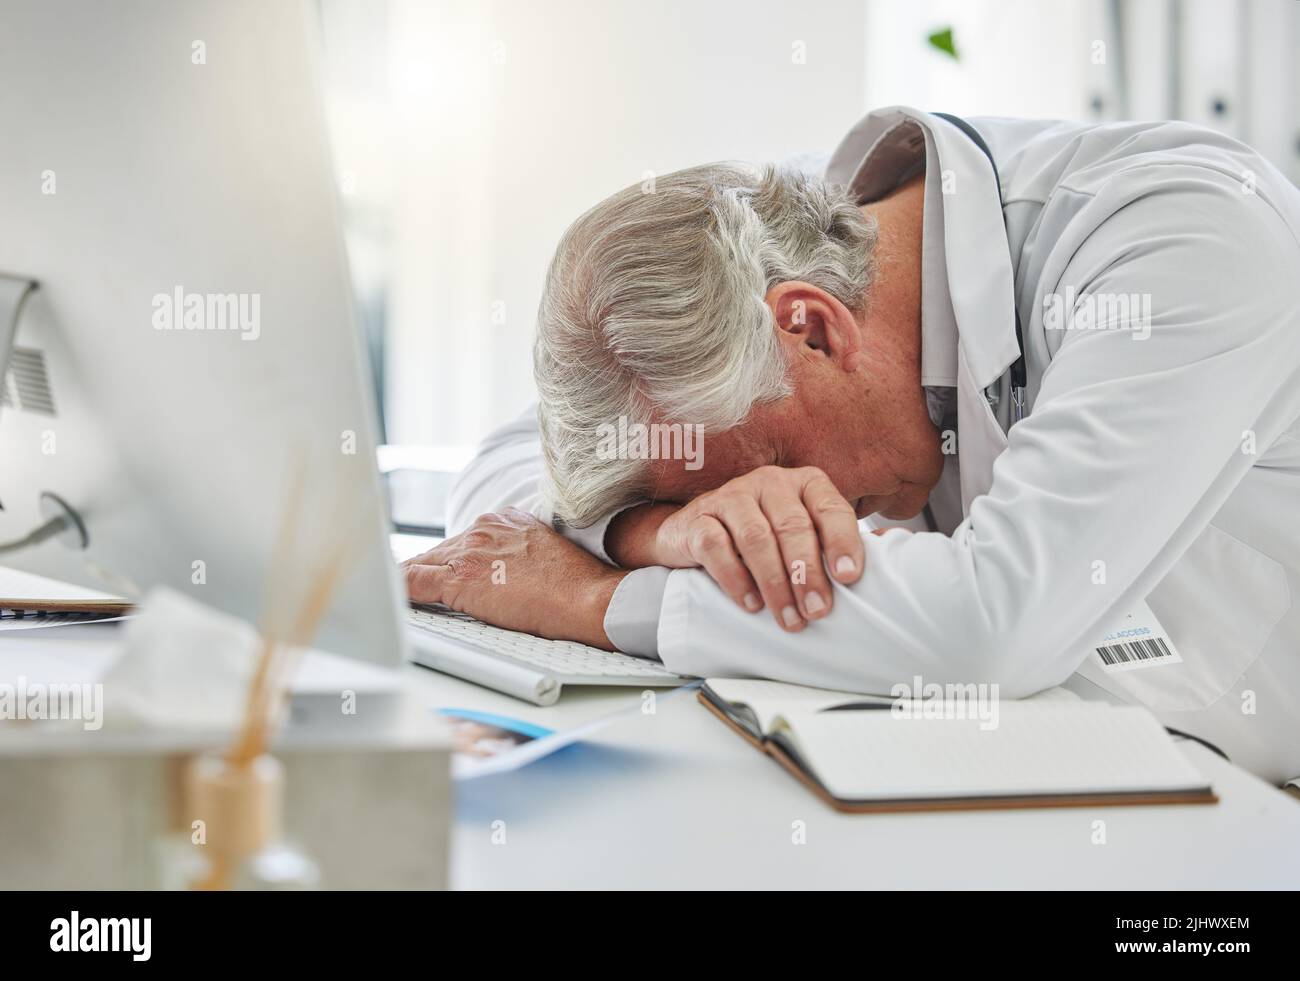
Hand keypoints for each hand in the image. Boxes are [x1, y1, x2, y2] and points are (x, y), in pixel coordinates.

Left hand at [402, 508, 625, 648]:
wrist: (586, 597)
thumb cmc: (577, 585)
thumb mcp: (546, 550)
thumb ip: (519, 551)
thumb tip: (506, 569)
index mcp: (505, 520)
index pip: (462, 541)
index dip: (450, 561)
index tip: (441, 574)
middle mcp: (484, 529)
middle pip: (438, 552)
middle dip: (427, 572)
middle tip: (411, 591)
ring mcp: (469, 551)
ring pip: (421, 564)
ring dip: (411, 584)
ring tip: (396, 600)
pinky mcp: (459, 578)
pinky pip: (412, 581)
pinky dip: (396, 590)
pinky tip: (385, 601)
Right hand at [650, 466, 863, 630]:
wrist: (692, 534)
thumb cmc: (757, 536)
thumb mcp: (800, 532)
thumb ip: (834, 540)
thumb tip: (889, 548)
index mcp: (803, 483)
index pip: (830, 508)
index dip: (842, 542)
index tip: (849, 577)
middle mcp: (768, 482)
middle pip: (793, 526)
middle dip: (807, 573)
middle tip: (817, 611)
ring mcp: (730, 497)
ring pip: (756, 538)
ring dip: (775, 583)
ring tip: (787, 617)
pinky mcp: (698, 518)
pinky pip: (717, 546)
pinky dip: (735, 579)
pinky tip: (750, 603)